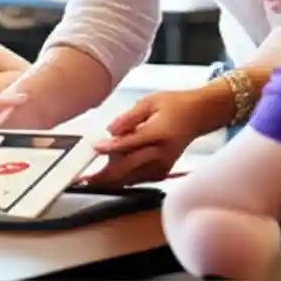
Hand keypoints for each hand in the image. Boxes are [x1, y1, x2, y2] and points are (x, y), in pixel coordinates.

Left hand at [83, 89, 215, 186]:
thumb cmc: (173, 106)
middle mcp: (162, 154)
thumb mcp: (149, 102)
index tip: (94, 148)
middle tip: (83, 179)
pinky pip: (136, 179)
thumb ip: (128, 118)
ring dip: (111, 175)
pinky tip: (114, 166)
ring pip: (130, 178)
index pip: (131, 144)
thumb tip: (110, 130)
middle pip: (128, 169)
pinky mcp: (162, 173)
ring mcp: (163, 166)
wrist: (198, 115)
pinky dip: (122, 176)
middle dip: (104, 176)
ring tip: (97, 167)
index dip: (110, 147)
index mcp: (159, 133)